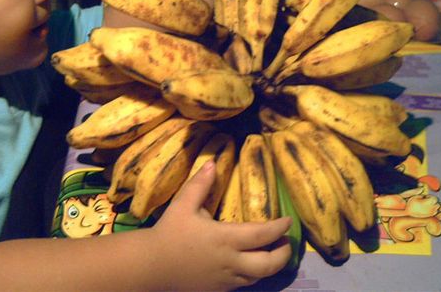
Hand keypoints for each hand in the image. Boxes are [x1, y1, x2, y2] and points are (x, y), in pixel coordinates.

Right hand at [148, 160, 291, 290]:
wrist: (151, 266)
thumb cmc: (169, 233)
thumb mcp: (182, 204)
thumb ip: (200, 184)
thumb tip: (212, 162)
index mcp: (224, 238)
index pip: (262, 234)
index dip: (279, 227)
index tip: (288, 220)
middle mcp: (230, 261)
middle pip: (269, 264)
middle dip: (283, 253)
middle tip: (286, 242)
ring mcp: (226, 278)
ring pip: (258, 277)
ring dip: (268, 265)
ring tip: (270, 253)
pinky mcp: (219, 290)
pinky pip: (242, 284)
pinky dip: (251, 274)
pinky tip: (247, 264)